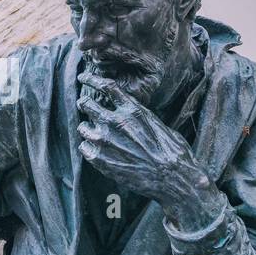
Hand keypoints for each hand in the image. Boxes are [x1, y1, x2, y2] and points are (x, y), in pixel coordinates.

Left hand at [75, 71, 208, 212]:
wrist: (172, 178)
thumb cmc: (172, 151)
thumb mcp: (157, 124)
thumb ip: (137, 116)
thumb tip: (128, 112)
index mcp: (132, 109)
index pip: (105, 86)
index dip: (91, 79)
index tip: (83, 76)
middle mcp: (115, 121)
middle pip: (87, 104)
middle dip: (84, 103)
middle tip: (84, 105)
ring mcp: (105, 140)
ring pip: (83, 127)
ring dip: (87, 128)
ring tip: (93, 133)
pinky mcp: (99, 159)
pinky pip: (84, 147)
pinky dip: (89, 147)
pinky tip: (97, 151)